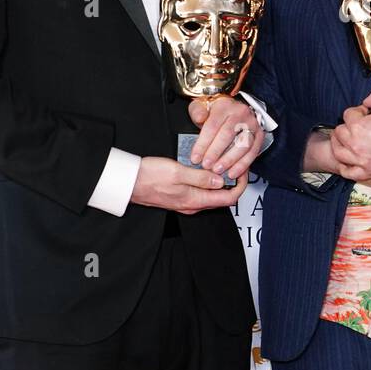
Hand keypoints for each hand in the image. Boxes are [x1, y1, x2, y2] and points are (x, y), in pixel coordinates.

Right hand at [130, 156, 247, 213]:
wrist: (127, 182)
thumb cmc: (149, 176)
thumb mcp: (177, 172)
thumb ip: (201, 177)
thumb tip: (220, 180)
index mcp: (195, 200)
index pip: (228, 198)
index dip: (240, 185)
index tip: (243, 171)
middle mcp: (192, 205)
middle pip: (222, 197)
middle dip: (232, 182)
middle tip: (235, 164)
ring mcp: (185, 202)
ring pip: (210, 194)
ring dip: (219, 181)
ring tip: (222, 164)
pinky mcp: (179, 197)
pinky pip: (199, 191)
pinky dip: (207, 181)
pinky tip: (204, 169)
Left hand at [188, 95, 264, 180]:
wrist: (234, 109)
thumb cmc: (216, 111)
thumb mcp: (202, 106)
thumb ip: (197, 111)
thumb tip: (199, 117)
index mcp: (224, 106)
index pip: (212, 125)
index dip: (203, 144)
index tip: (195, 158)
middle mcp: (240, 113)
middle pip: (227, 134)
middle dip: (215, 152)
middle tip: (206, 165)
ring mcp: (252, 124)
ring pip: (243, 144)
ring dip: (230, 160)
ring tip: (218, 170)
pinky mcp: (259, 135)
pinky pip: (253, 152)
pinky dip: (243, 164)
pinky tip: (233, 172)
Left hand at [330, 87, 370, 180]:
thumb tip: (366, 101)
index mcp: (359, 126)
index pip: (348, 114)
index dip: (358, 111)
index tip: (367, 112)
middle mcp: (356, 145)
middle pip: (339, 132)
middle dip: (349, 125)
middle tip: (361, 124)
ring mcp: (361, 160)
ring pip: (338, 152)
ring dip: (341, 143)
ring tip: (350, 139)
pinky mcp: (369, 171)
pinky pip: (348, 172)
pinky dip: (345, 165)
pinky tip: (349, 158)